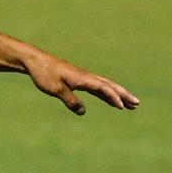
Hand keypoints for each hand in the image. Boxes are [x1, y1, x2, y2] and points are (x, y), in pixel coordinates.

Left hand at [24, 52, 139, 114]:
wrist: (34, 61)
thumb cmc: (43, 74)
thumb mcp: (55, 89)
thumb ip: (70, 100)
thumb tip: (83, 112)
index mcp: (82, 78)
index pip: (103, 88)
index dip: (113, 97)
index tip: (121, 107)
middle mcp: (86, 76)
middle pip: (109, 85)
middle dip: (123, 94)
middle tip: (137, 103)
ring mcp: (82, 77)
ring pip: (105, 86)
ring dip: (117, 95)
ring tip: (129, 105)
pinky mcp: (78, 79)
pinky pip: (97, 87)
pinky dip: (105, 94)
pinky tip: (109, 100)